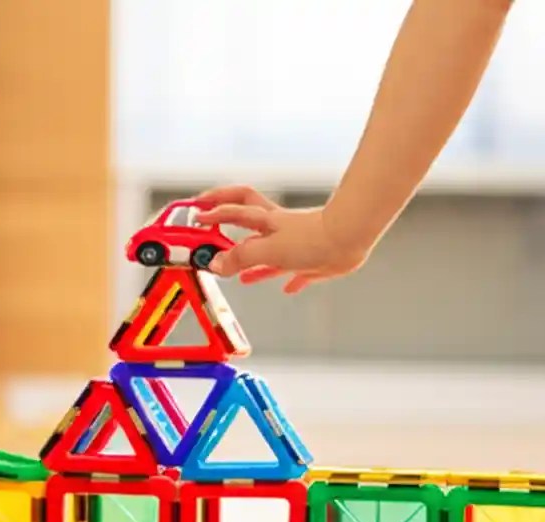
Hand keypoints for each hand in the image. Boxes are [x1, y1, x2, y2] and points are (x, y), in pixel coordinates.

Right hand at [193, 186, 371, 293]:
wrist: (348, 240)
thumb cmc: (313, 239)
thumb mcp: (268, 250)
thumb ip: (242, 257)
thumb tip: (217, 264)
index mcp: (265, 222)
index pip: (232, 210)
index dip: (213, 211)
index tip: (196, 217)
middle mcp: (277, 230)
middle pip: (246, 217)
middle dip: (228, 213)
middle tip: (212, 217)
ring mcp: (294, 245)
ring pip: (267, 251)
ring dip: (252, 260)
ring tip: (240, 274)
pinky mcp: (311, 261)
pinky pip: (296, 271)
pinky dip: (288, 278)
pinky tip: (286, 289)